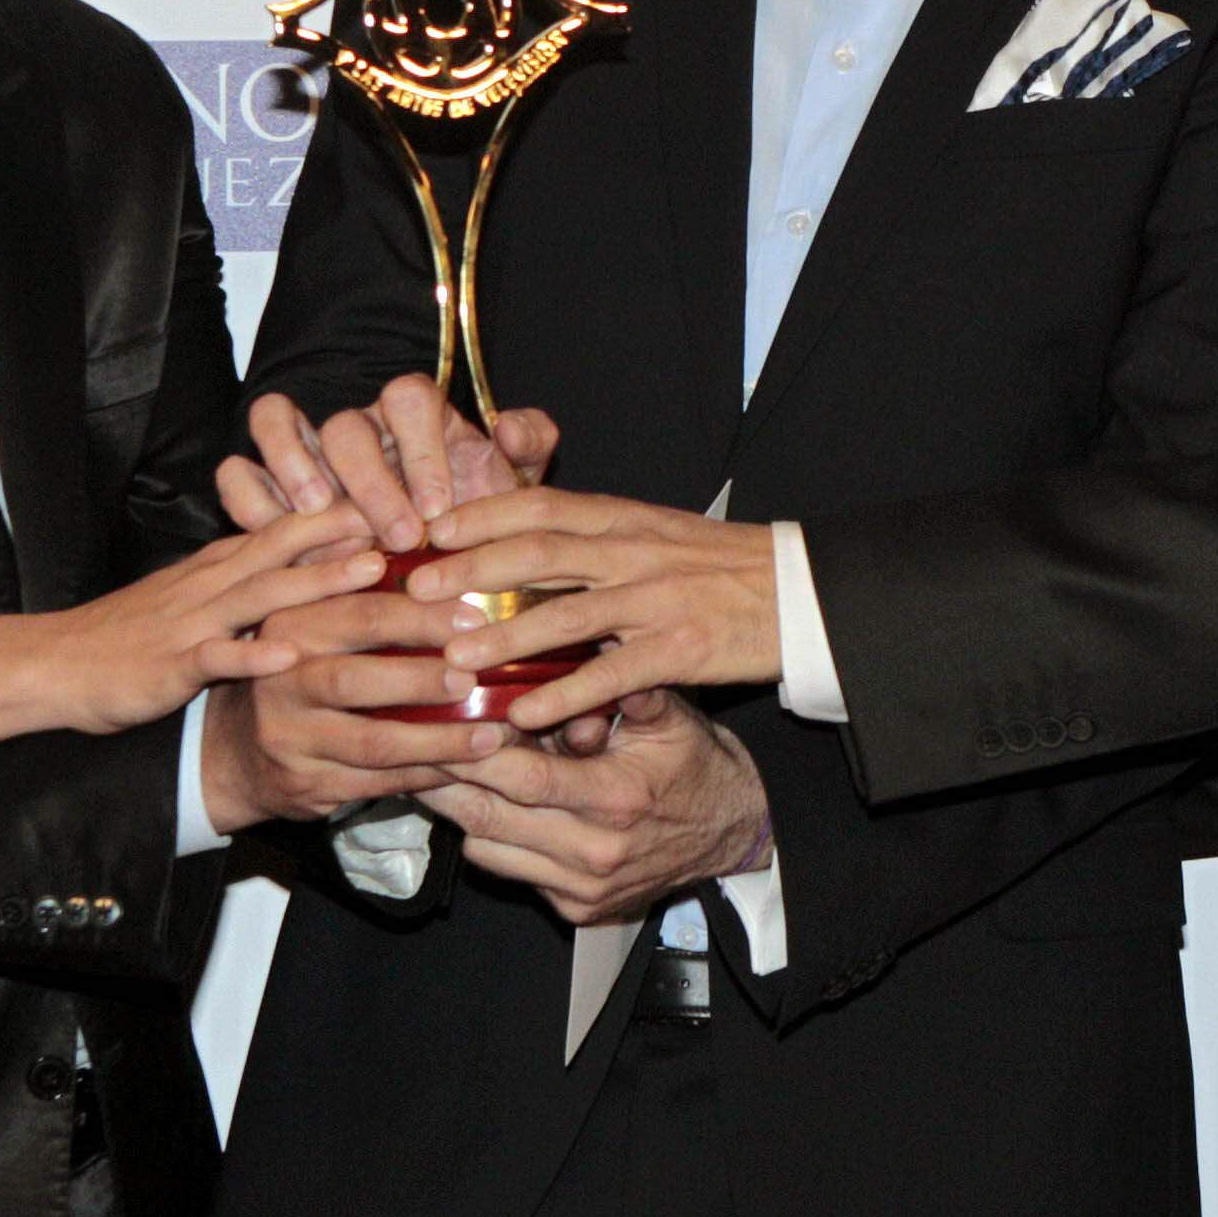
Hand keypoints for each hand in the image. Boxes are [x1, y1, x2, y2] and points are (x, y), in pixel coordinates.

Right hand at [37, 505, 384, 731]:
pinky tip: (286, 658)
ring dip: (319, 581)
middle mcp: (213, 584)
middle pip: (289, 550)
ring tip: (371, 569)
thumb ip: (247, 582)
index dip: (348, 512)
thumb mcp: (195, 598)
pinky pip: (215, 657)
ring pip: (262, 594)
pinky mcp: (170, 665)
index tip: (407, 502)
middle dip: (353, 537)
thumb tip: (308, 572)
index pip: (290, 529)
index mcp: (221, 568)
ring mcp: (192, 621)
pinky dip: (251, 656)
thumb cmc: (132, 635)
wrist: (57, 663)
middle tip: (416, 527)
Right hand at [195, 588, 511, 833]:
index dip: (418, 616)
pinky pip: (376, 782)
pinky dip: (425, 774)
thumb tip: (419, 536)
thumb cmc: (293, 668)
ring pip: (371, 743)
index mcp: (288, 627)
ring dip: (437, 740)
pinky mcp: (306, 786)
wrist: (234, 750)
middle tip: (473, 675)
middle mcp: (280, 683)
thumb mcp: (306, 617)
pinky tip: (464, 766)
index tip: (471, 616)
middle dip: (419, 678)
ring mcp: (290, 741)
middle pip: (354, 679)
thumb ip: (351, 580)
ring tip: (491, 734)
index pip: (358, 615)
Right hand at [212, 376, 558, 555]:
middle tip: (398, 537)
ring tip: (318, 519)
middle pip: (346, 424)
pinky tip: (277, 543)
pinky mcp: (262, 490)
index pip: (408, 397)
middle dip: (370, 480)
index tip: (441, 509)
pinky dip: (250, 501)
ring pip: (274, 422)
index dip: (422, 450)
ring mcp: (301, 454)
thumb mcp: (505, 496)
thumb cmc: (461, 533)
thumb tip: (512, 428)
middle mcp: (353, 428)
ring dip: (293, 467)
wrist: (413, 590)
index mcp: (410, 418)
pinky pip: (236, 473)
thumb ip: (526, 451)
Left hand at [416, 488, 781, 729]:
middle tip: (418, 590)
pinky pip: (612, 673)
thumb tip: (523, 538)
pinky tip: (525, 712)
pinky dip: (566, 693)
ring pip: (567, 614)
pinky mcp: (681, 647)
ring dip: (506, 637)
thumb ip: (593, 534)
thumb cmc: (719, 566)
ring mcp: (657, 599)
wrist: (799, 592)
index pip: (539, 504)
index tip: (431, 529)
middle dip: (473, 570)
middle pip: (538, 552)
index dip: (481, 513)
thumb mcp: (652, 533)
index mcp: (623, 518)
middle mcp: (633, 551)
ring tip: (454, 660)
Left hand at [417, 690, 768, 925]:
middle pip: (490, 818)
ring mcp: (581, 889)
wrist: (729, 833)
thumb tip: (589, 636)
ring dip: (455, 809)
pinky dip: (487, 837)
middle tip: (406, 746)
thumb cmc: (694, 765)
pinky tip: (476, 802)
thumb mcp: (669, 716)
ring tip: (427, 768)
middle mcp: (594, 853)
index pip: (524, 777)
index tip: (440, 722)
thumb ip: (624, 683)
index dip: (475, 752)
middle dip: (442, 780)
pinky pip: (508, 870)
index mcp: (616, 800)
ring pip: (488, 849)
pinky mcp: (574, 909)